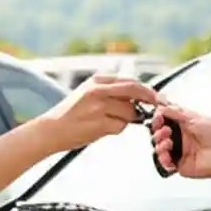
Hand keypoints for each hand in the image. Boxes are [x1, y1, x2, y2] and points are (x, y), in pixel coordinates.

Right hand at [30, 74, 163, 152]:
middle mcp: (98, 89)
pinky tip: (101, 129)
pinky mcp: (99, 122)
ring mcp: (99, 106)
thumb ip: (111, 91)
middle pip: (135, 90)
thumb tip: (139, 96)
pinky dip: (116, 129)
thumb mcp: (88, 93)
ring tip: (108, 122)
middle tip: (159, 107)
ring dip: (127, 120)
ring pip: (130, 112)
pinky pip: (120, 126)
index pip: (131, 81)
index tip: (158, 97)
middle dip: (151, 99)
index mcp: (97, 80)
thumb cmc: (71, 114)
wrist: (51, 129)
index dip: (148, 90)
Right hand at [150, 104, 210, 178]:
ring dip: (159, 144)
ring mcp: (181, 153)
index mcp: (185, 125)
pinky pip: (166, 164)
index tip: (158, 117)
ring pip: (160, 149)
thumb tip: (161, 107)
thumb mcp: (194, 117)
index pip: (164, 122)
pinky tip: (167, 154)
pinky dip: (163, 160)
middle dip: (157, 131)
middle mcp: (182, 139)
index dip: (158, 120)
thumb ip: (175, 112)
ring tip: (167, 142)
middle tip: (164, 129)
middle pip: (159, 135)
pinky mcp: (181, 165)